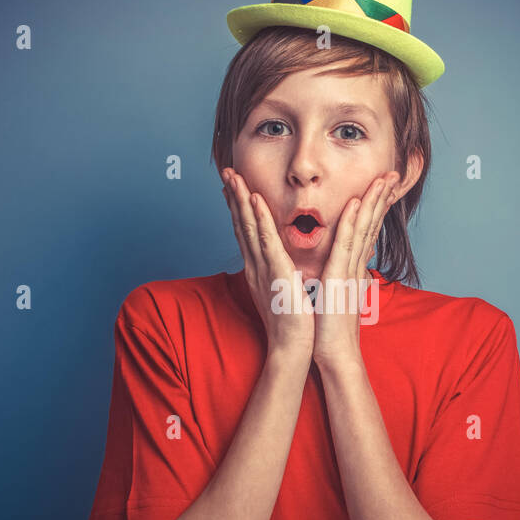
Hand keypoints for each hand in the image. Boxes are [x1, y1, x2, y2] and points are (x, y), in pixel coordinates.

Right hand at [221, 167, 313, 363]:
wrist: (293, 348)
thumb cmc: (292, 324)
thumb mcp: (285, 291)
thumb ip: (281, 274)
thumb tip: (284, 263)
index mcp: (260, 269)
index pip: (247, 232)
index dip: (239, 208)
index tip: (233, 187)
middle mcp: (256, 266)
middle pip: (242, 225)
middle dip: (233, 197)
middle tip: (226, 172)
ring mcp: (263, 269)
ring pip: (249, 227)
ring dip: (240, 200)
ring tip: (233, 176)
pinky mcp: (276, 274)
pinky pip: (266, 241)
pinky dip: (260, 219)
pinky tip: (254, 200)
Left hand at [311, 172, 396, 372]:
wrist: (335, 355)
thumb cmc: (330, 329)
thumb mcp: (337, 297)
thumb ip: (342, 280)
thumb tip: (345, 271)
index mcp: (353, 268)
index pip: (366, 231)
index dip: (375, 207)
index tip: (382, 186)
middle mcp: (356, 266)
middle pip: (371, 224)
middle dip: (381, 197)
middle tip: (392, 172)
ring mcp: (350, 271)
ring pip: (364, 229)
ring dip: (372, 202)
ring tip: (382, 178)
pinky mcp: (340, 278)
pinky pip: (347, 246)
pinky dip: (353, 224)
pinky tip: (357, 204)